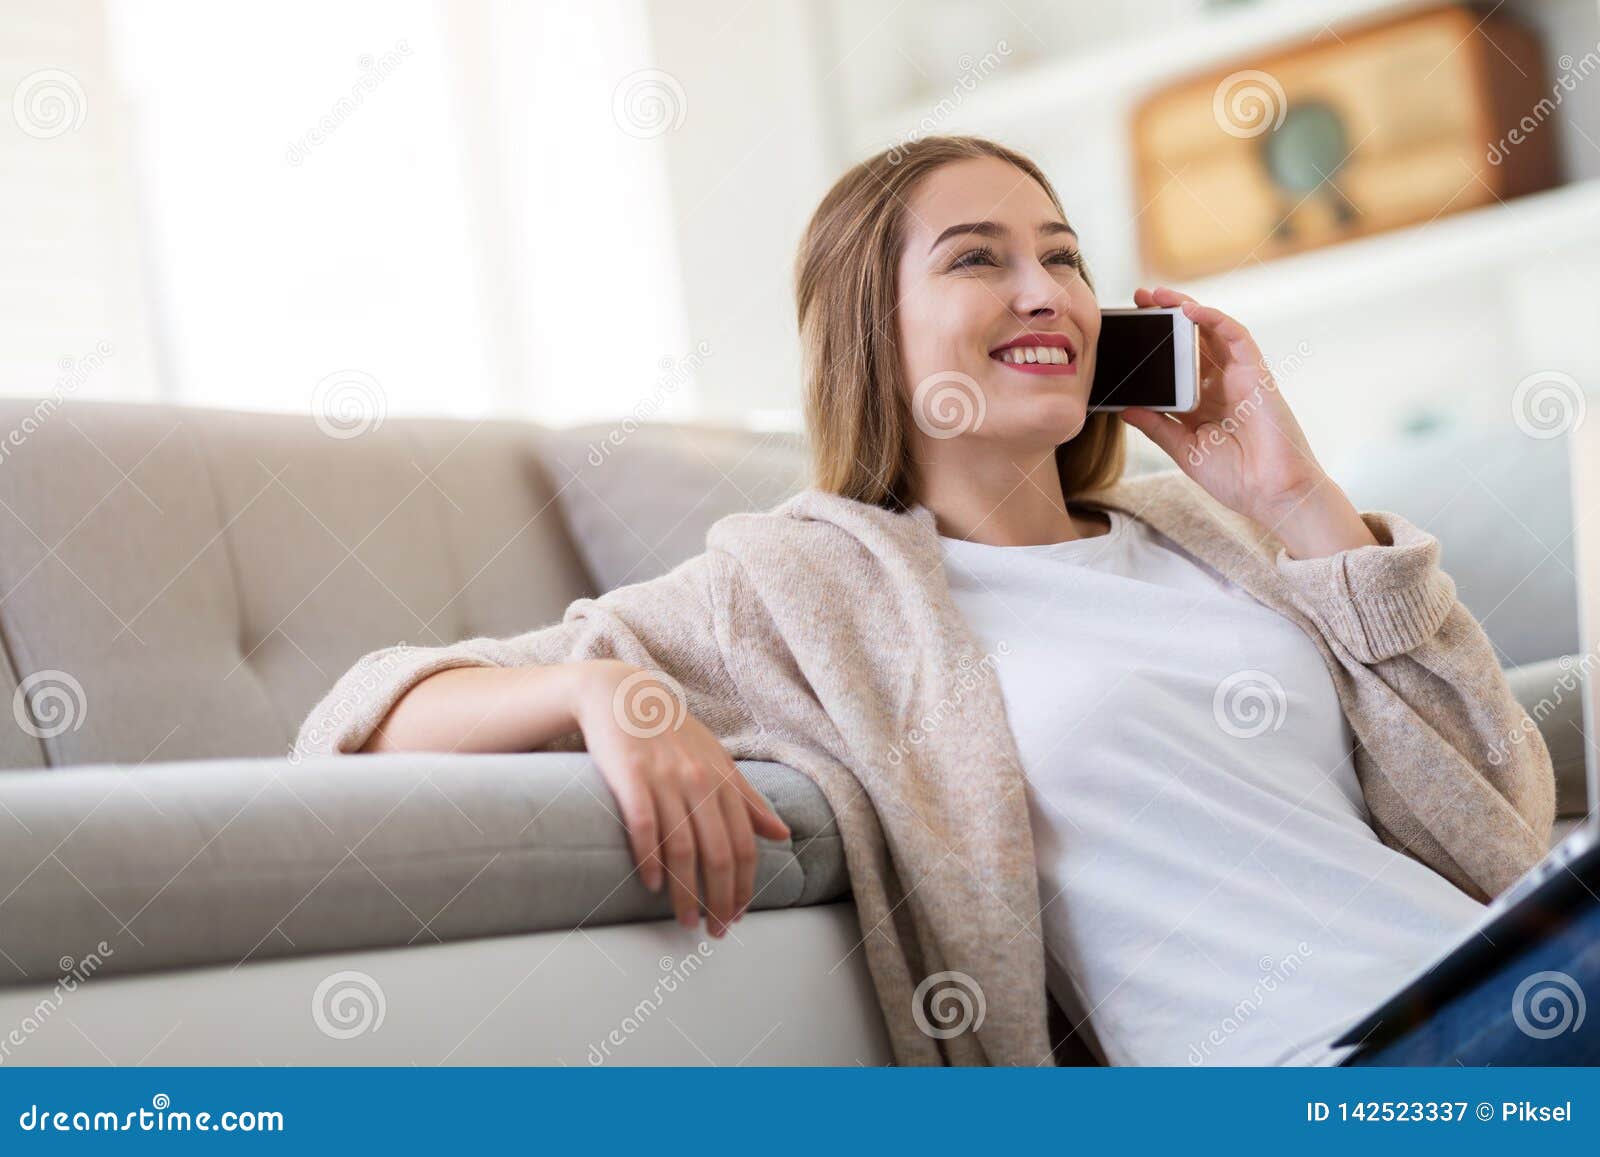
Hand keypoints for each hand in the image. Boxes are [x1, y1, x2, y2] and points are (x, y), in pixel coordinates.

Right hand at [572, 660, 790, 936]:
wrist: (622, 694)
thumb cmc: (672, 732)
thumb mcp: (717, 759)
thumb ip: (748, 799)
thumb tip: (782, 834)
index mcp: (723, 780)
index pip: (744, 845)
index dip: (744, 886)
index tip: (737, 916)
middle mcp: (699, 781)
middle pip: (719, 853)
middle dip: (719, 899)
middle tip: (714, 931)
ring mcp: (665, 779)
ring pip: (684, 848)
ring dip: (686, 892)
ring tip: (685, 920)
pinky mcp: (631, 777)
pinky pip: (644, 826)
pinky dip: (650, 860)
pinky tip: (652, 885)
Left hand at [1117, 285, 1376, 557]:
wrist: (1273, 494)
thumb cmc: (1236, 478)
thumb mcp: (1184, 450)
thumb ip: (1157, 426)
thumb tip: (1125, 407)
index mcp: (1203, 405)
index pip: (1175, 366)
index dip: (1154, 347)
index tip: (1128, 332)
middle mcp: (1220, 386)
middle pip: (1191, 342)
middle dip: (1166, 319)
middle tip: (1138, 300)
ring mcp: (1239, 377)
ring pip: (1212, 332)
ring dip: (1186, 309)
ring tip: (1156, 295)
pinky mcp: (1257, 373)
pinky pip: (1236, 336)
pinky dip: (1214, 319)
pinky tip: (1190, 310)